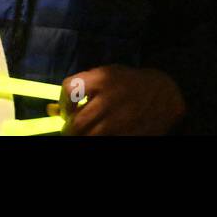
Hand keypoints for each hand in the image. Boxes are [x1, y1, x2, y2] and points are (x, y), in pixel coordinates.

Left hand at [58, 65, 184, 134]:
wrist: (164, 92)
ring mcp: (120, 119)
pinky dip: (100, 140)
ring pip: (90, 136)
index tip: (66, 111)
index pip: (69, 89)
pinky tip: (103, 135)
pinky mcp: (130, 134)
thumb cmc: (129, 82)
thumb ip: (80, 89)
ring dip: (83, 137)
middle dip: (70, 130)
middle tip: (71, 131)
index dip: (63, 104)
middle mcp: (109, 99)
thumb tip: (51, 111)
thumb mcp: (106, 75)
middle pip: (77, 123)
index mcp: (101, 78)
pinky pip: (107, 141)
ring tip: (86, 133)